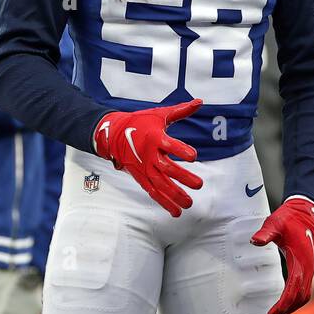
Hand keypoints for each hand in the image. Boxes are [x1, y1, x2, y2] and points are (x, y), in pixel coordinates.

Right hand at [93, 100, 202, 216]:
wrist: (114, 135)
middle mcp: (149, 155)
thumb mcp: (159, 114)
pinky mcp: (141, 177)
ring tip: (189, 203)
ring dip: (174, 195)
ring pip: (160, 185)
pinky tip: (176, 212)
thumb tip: (199, 102)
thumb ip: (181, 111)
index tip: (193, 156)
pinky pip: (153, 192)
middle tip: (199, 185)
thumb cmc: (141, 122)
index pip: (169, 145)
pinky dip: (164, 203)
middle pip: (166, 169)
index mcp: (155, 137)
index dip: (181, 150)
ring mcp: (144, 168)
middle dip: (182, 178)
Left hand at [252, 196, 313, 313]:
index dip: (283, 304)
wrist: (306, 214)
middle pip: (300, 296)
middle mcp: (308, 267)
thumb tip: (254, 241)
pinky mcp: (308, 268)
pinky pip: (305, 289)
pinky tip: (285, 304)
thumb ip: (265, 233)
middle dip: (286, 309)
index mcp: (301, 260)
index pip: (293, 288)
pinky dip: (296, 299)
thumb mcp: (275, 224)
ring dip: (292, 306)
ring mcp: (310, 269)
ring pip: (305, 295)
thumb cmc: (288, 219)